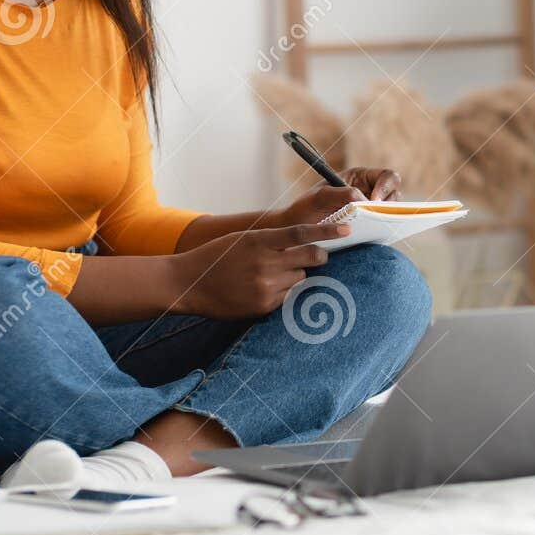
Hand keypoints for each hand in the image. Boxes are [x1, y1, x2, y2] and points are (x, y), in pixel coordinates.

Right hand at [169, 223, 347, 319]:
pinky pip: (286, 296)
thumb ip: (272, 241)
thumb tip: (305, 244)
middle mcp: (265, 262)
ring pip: (299, 278)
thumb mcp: (243, 239)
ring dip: (294, 275)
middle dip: (318, 256)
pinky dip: (281, 291)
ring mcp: (265, 286)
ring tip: (270, 275)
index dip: (327, 230)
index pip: (301, 233)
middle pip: (309, 257)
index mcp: (259, 240)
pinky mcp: (264, 305)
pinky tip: (261, 289)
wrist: (188, 283)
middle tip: (319, 255)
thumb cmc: (216, 257)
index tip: (346, 228)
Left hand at [270, 166, 401, 228]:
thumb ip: (343, 193)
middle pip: (395, 194)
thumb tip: (364, 200)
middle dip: (388, 206)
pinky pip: (384, 229)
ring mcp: (370, 211)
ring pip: (392, 213)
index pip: (388, 177)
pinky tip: (371, 237)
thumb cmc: (306, 209)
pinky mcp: (370, 228)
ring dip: (385, 220)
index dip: (386, 187)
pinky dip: (382, 232)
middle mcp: (369, 192)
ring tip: (370, 228)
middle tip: (374, 218)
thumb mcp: (321, 197)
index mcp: (361, 177)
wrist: (297, 231)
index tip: (374, 202)